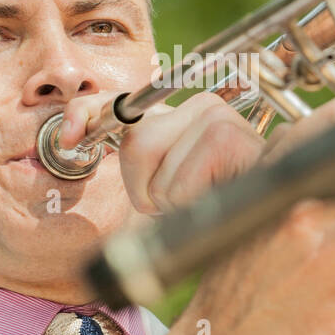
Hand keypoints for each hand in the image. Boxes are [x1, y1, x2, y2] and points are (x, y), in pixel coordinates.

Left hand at [57, 90, 265, 214]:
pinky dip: (184, 207)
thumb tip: (72, 136)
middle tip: (179, 198)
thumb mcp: (162, 184)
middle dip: (145, 185)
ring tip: (201, 200)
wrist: (266, 235)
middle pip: (135, 142)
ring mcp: (218, 119)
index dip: (88, 112)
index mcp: (185, 113)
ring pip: (152, 168)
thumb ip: (131, 154)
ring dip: (168, 201)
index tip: (68, 138)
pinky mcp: (227, 140)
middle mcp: (204, 106)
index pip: (123, 99)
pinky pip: (174, 187)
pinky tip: (214, 199)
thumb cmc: (212, 211)